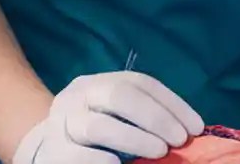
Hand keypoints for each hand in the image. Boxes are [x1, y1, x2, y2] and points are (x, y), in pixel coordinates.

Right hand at [12, 71, 204, 163]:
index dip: (172, 104)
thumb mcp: (116, 117)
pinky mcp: (52, 152)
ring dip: (134, 139)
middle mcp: (78, 96)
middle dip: (155, 117)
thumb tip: (188, 131)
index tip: (196, 127)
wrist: (43, 151)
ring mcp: (61, 123)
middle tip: (178, 140)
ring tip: (159, 152)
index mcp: (98, 83)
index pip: (140, 84)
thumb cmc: (92, 137)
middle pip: (119, 95)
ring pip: (98, 125)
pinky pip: (76, 155)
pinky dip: (100, 160)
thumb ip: (144, 118)